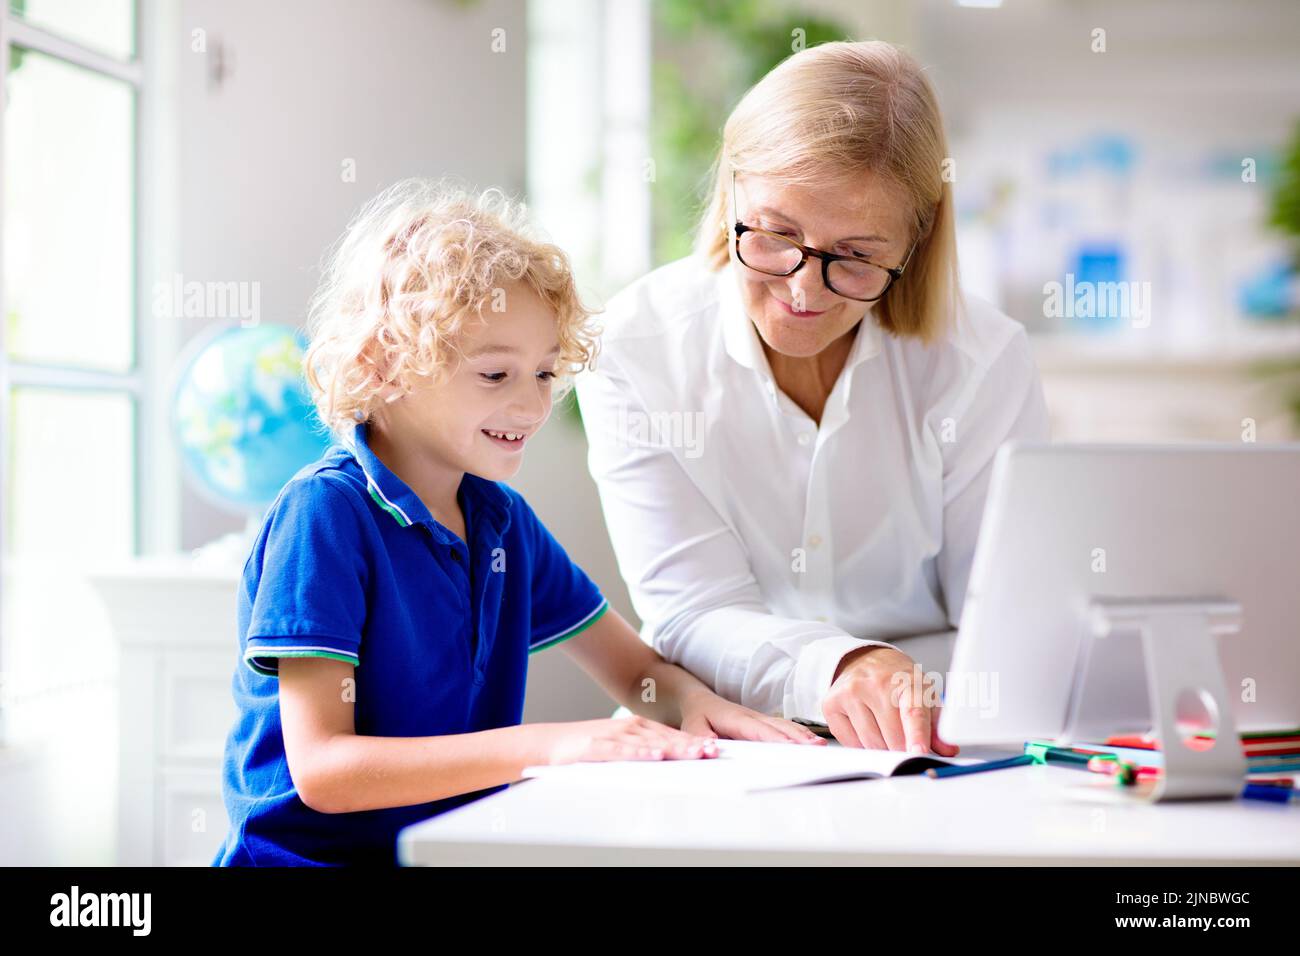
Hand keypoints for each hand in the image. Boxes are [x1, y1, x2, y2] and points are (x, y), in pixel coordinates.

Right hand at [540, 715, 718, 764]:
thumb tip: (672, 760)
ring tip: (694, 753)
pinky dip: (640, 752)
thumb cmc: (589, 748)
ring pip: (649, 742)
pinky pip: (622, 750)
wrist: (550, 744)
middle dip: (691, 744)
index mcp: (639, 729)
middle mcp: (630, 729)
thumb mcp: (622, 747)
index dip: (694, 741)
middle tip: (713, 750)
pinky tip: (655, 756)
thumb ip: (645, 751)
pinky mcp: (597, 746)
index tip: (715, 748)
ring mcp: (614, 735)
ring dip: (673, 747)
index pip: (672, 736)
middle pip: (666, 738)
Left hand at [679, 691, 826, 745]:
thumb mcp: (692, 726)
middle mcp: (753, 717)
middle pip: (779, 728)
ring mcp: (761, 718)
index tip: (791, 747)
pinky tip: (813, 742)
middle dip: (798, 739)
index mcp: (736, 719)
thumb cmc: (699, 715)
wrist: (701, 701)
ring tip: (821, 747)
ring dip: (803, 736)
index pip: (758, 730)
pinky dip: (801, 735)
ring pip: (786, 726)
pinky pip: (785, 727)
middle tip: (816, 749)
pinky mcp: (765, 723)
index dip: (775, 738)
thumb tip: (711, 748)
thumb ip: (700, 737)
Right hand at [820, 646, 959, 755]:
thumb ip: (936, 725)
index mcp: (906, 681)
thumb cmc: (898, 681)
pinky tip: (867, 727)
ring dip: (882, 748)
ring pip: (871, 744)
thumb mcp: (923, 695)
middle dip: (902, 748)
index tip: (919, 753)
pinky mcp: (831, 704)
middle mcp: (875, 684)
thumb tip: (948, 749)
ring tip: (886, 730)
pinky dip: (862, 745)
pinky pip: (850, 743)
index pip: (913, 712)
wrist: (865, 660)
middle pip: (893, 737)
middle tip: (905, 740)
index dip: (917, 735)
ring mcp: (851, 693)